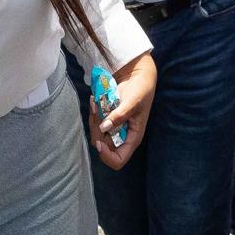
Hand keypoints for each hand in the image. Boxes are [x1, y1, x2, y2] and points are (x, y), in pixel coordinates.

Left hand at [90, 51, 156, 169]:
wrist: (137, 74)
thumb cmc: (142, 89)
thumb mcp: (133, 102)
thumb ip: (119, 115)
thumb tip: (104, 128)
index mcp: (132, 138)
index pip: (118, 160)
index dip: (107, 156)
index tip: (100, 142)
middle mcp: (122, 136)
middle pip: (103, 147)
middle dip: (97, 131)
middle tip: (97, 111)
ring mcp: (113, 127)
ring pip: (96, 134)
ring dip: (93, 120)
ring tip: (96, 102)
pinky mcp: (107, 118)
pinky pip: (94, 122)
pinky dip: (92, 113)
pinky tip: (95, 100)